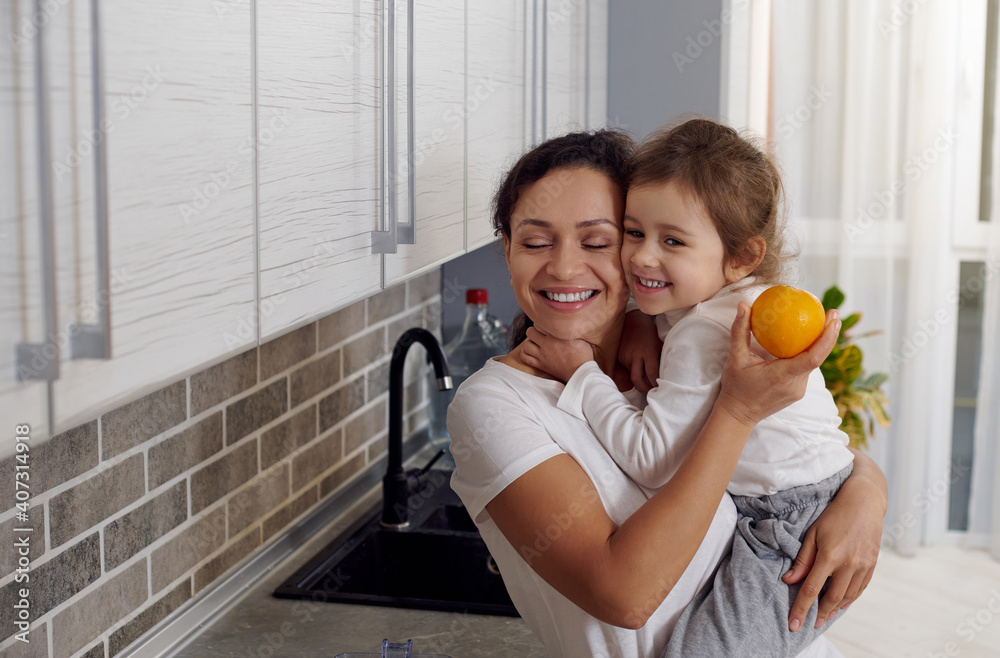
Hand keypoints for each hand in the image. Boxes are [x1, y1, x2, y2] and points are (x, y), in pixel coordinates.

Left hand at [521, 327, 594, 381]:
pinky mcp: (541, 365)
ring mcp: (542, 355)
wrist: (581, 372)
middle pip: (530, 332)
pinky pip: (525, 358)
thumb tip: (567, 321)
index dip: (542, 324)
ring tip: (534, 342)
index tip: (546, 326)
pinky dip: (524, 353)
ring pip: (526, 345)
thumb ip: (569, 329)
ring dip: (529, 342)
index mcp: (555, 335)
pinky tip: (528, 351)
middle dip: (533, 331)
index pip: (540, 323)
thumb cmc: (583, 354)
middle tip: (539, 334)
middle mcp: (547, 344)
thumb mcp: (579, 337)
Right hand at [617, 310, 661, 392]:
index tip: (660, 388)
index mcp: (648, 352)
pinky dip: (632, 370)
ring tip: (645, 378)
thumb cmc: (649, 333)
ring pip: (632, 374)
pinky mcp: (619, 357)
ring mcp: (625, 356)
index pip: (652, 374)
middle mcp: (635, 355)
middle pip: (637, 380)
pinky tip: (637, 363)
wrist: (632, 320)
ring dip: (639, 378)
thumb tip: (666, 374)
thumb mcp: (658, 343)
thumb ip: (659, 358)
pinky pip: (627, 368)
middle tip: (650, 393)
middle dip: (643, 389)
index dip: (656, 384)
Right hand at [717, 302, 839, 425]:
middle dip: (829, 335)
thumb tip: (743, 305)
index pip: (813, 358)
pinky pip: (806, 368)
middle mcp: (796, 384)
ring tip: (823, 322)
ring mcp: (799, 389)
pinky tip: (806, 340)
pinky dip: (809, 353)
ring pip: (814, 363)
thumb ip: (740, 331)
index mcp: (782, 376)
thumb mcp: (735, 357)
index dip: (827, 339)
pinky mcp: (798, 391)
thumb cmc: (735, 386)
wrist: (738, 414)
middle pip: (819, 358)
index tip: (834, 320)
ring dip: (820, 343)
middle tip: (833, 312)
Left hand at [784, 450, 885, 630]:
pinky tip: (842, 603)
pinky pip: (861, 588)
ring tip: (825, 616)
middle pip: (832, 597)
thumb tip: (790, 581)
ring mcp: (863, 565)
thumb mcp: (813, 533)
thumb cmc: (834, 515)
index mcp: (830, 555)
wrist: (864, 502)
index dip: (801, 608)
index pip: (812, 588)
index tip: (794, 624)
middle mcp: (849, 564)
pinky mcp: (872, 565)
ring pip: (848, 596)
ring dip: (836, 609)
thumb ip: (803, 560)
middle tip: (810, 624)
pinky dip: (850, 599)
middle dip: (820, 613)